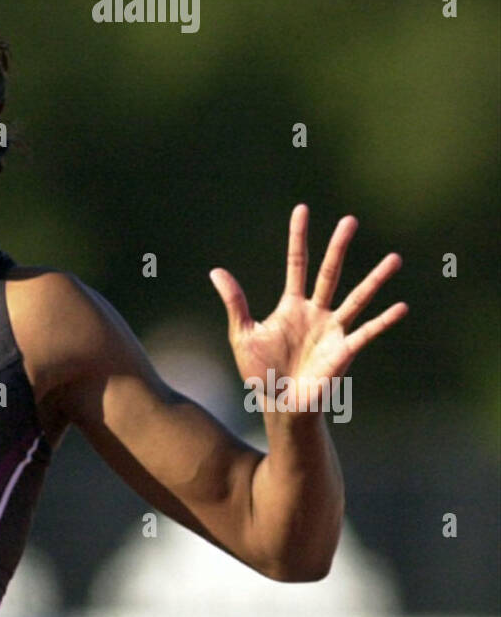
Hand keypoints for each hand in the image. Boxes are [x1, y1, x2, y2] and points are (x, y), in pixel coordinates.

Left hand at [209, 205, 406, 408]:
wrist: (277, 406)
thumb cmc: (260, 373)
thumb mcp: (242, 335)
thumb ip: (235, 302)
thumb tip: (216, 271)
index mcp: (291, 307)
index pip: (296, 264)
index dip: (298, 238)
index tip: (302, 210)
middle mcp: (316, 313)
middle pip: (329, 273)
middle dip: (338, 248)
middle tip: (350, 220)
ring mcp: (332, 330)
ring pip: (357, 298)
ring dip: (375, 279)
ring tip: (395, 258)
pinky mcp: (344, 351)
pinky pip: (367, 332)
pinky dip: (383, 321)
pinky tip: (401, 306)